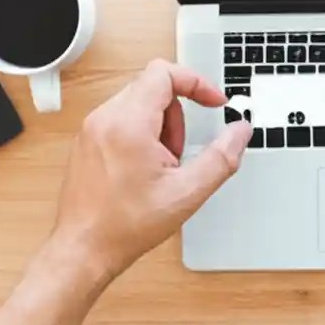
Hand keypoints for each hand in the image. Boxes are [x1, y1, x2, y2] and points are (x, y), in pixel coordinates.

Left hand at [50, 59, 251, 279]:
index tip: (214, 102)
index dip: (197, 82)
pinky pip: (122, 119)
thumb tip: (240, 131)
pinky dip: (141, 135)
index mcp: (128, 123)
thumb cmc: (125, 226)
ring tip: (160, 168)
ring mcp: (91, 129)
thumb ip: (222, 157)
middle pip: (153, 88)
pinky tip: (143, 171)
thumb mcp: (187, 192)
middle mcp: (104, 118)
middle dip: (178, 116)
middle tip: (179, 154)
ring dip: (160, 127)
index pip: (164, 73)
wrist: (84, 251)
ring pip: (138, 104)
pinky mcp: (86, 141)